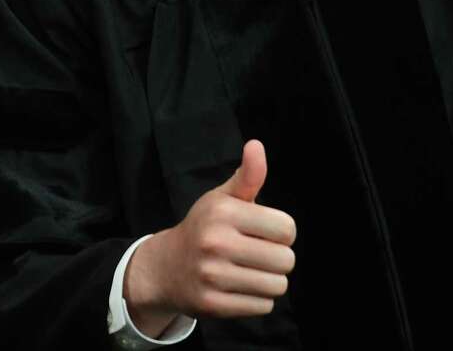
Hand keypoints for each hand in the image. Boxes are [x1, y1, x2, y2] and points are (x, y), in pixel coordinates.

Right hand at [123, 140, 295, 336]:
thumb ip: (247, 175)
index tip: (265, 231)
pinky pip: (263, 306)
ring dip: (270, 280)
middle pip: (285, 260)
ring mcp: (213, 276)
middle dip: (278, 258)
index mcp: (224, 211)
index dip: (282, 231)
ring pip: (277, 286)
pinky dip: (257, 299)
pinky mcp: (213, 305)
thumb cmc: (204, 227)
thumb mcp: (223, 198)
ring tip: (250, 270)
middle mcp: (217, 242)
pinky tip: (239, 286)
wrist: (166, 267)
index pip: (287, 229)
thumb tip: (256, 145)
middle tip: (258, 253)